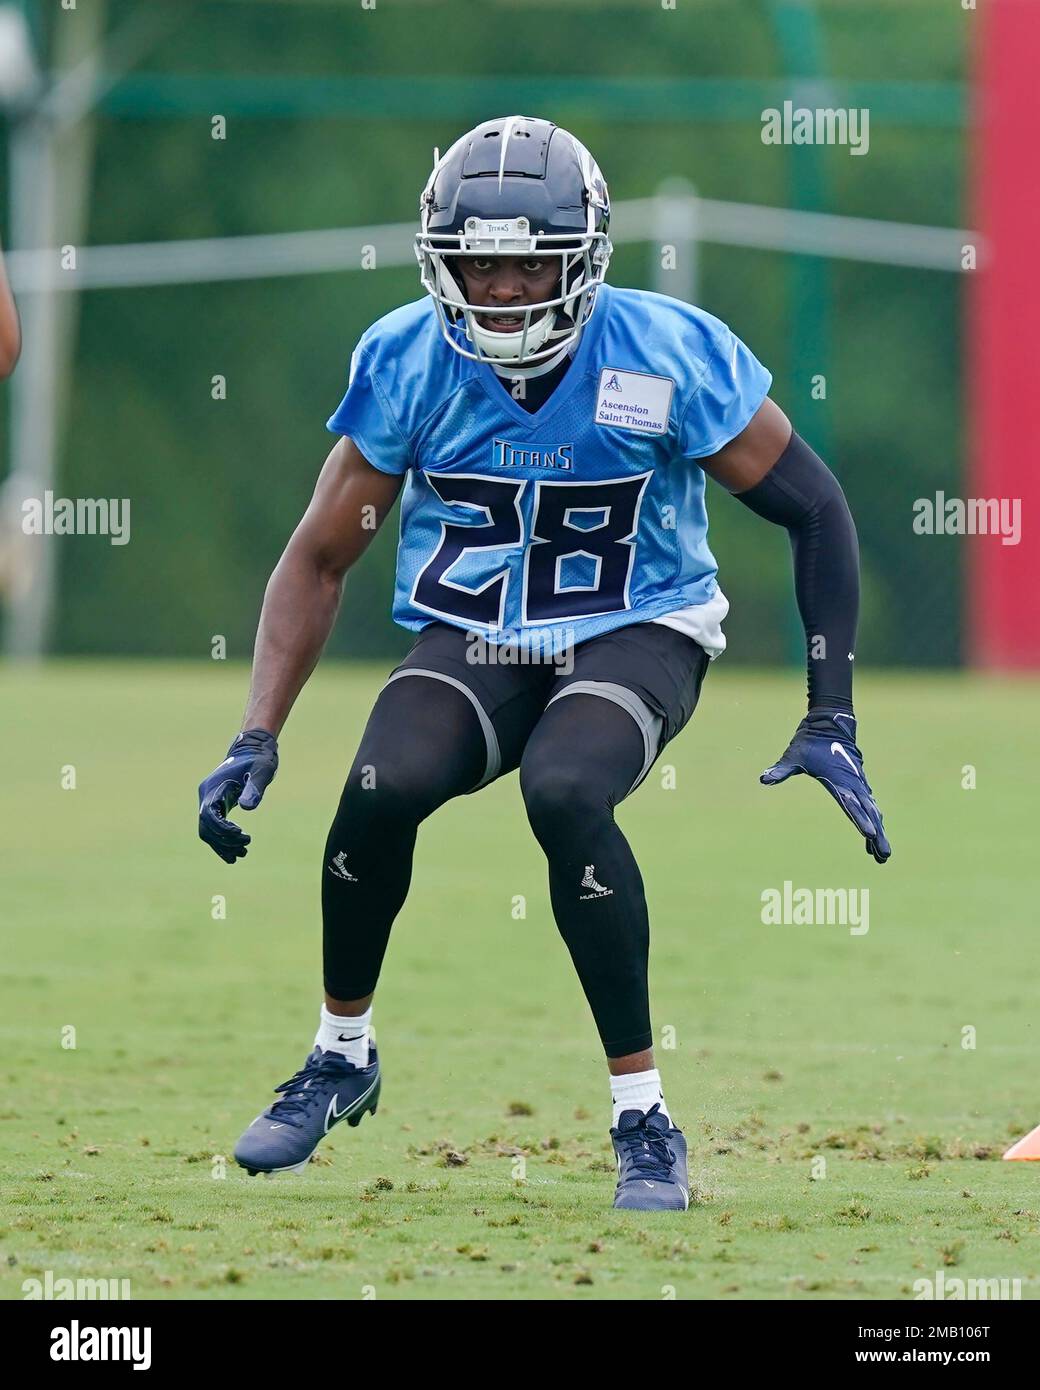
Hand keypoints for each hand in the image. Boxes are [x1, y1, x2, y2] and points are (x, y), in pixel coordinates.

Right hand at [198, 728, 278, 862]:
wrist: (254, 749)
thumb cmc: (259, 759)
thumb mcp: (261, 772)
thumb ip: (254, 789)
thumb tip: (248, 807)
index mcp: (213, 787)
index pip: (208, 814)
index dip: (222, 828)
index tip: (240, 833)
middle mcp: (207, 795)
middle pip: (206, 827)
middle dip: (223, 840)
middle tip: (245, 846)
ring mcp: (210, 801)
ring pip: (208, 831)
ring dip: (223, 845)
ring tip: (242, 854)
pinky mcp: (218, 805)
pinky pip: (214, 828)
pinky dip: (223, 841)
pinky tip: (236, 853)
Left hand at [761, 710, 890, 863]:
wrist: (829, 723)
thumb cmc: (810, 741)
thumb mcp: (794, 756)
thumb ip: (781, 770)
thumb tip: (764, 779)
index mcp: (839, 780)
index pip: (851, 804)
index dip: (861, 820)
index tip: (870, 835)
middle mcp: (853, 784)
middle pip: (869, 814)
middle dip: (877, 835)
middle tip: (884, 856)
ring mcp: (858, 784)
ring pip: (873, 812)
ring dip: (879, 831)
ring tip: (883, 854)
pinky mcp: (859, 783)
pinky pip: (870, 805)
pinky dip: (875, 820)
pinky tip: (877, 833)